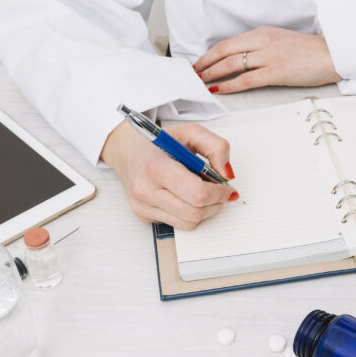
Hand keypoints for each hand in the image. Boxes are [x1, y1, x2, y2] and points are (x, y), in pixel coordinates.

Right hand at [100, 121, 237, 229]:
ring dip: (205, 211)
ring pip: (189, 223)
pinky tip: (186, 197)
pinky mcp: (143, 216)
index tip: (227, 188)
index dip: (219, 193)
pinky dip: (189, 213)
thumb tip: (227, 174)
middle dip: (215, 203)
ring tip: (203, 192)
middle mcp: (145, 190)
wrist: (128, 151)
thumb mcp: (190, 132)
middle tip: (220, 191)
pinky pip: (178, 224)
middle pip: (195, 212)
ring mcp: (142, 206)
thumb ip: (216, 147)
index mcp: (156, 167)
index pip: (197, 193)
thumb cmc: (157, 143)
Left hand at [193, 26, 341, 93]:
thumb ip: (261, 47)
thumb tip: (242, 59)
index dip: (210, 53)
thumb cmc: (310, 51)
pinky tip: (219, 89)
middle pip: (224, 51)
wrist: (332, 55)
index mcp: (262, 33)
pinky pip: (246, 79)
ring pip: (231, 64)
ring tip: (201, 82)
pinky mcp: (276, 72)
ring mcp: (268, 57)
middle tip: (194, 73)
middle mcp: (262, 42)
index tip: (200, 62)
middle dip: (205, 64)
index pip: (228, 42)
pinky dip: (229, 84)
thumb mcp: (281, 41)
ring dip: (212, 74)